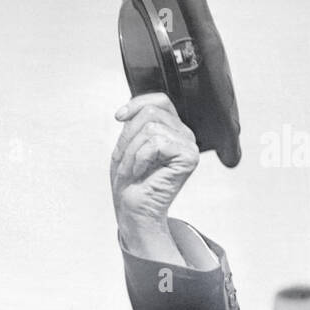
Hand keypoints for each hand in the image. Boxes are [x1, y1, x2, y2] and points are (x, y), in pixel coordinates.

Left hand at [111, 93, 198, 258]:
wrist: (133, 208)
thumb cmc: (130, 180)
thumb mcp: (127, 144)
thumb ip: (135, 122)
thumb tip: (131, 108)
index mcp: (171, 129)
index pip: (160, 100)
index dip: (137, 103)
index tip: (118, 117)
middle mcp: (184, 134)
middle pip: (151, 112)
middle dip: (129, 137)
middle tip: (126, 161)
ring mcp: (189, 145)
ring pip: (151, 128)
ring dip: (132, 152)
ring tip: (133, 170)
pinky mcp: (190, 157)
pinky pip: (157, 142)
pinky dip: (140, 158)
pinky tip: (141, 172)